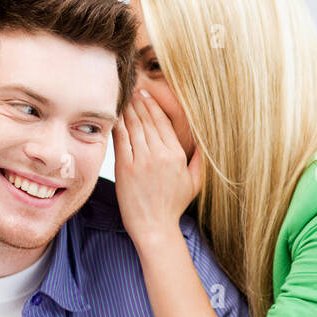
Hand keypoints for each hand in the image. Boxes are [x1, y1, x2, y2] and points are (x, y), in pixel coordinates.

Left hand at [113, 88, 202, 246]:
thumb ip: (199, 160)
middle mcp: (160, 155)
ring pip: (133, 127)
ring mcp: (141, 160)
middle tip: (131, 89)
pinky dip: (117, 125)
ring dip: (127, 110)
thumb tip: (202, 143)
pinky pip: (121, 140)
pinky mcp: (125, 168)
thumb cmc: (174, 206)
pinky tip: (114, 115)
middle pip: (147, 121)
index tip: (146, 95)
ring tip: (123, 98)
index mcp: (177, 155)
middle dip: (138, 103)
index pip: (163, 122)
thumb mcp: (195, 182)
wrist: (154, 226)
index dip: (153, 106)